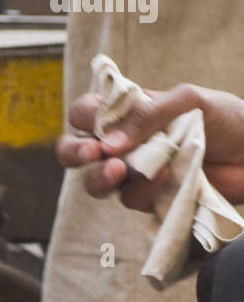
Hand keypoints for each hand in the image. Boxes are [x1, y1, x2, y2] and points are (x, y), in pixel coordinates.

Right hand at [56, 84, 243, 209]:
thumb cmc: (227, 119)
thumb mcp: (188, 101)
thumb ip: (148, 114)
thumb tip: (110, 143)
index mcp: (129, 113)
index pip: (87, 112)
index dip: (83, 118)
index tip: (96, 127)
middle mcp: (125, 144)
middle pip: (76, 152)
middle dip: (74, 153)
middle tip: (92, 154)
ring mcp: (136, 174)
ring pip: (97, 182)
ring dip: (103, 177)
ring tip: (122, 170)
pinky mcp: (151, 199)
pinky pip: (131, 199)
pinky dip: (143, 190)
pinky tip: (165, 178)